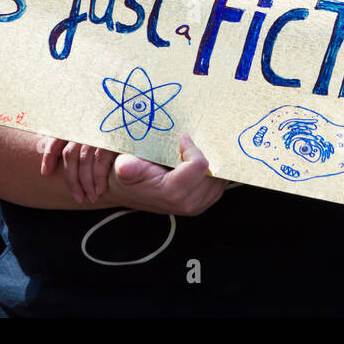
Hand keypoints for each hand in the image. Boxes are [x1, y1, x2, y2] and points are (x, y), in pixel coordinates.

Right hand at [38, 134, 225, 215]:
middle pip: (215, 170)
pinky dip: (214, 170)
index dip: (192, 148)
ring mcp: (198, 205)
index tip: (181, 138)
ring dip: (212, 162)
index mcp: (172, 192)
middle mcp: (189, 203)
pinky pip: (220, 183)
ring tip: (196, 151)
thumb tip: (125, 166)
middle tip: (192, 143)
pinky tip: (201, 161)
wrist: (127, 191)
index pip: (200, 165)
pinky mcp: (204, 203)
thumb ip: (128, 167)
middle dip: (205, 153)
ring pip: (221, 177)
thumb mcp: (123, 166)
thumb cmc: (126, 175)